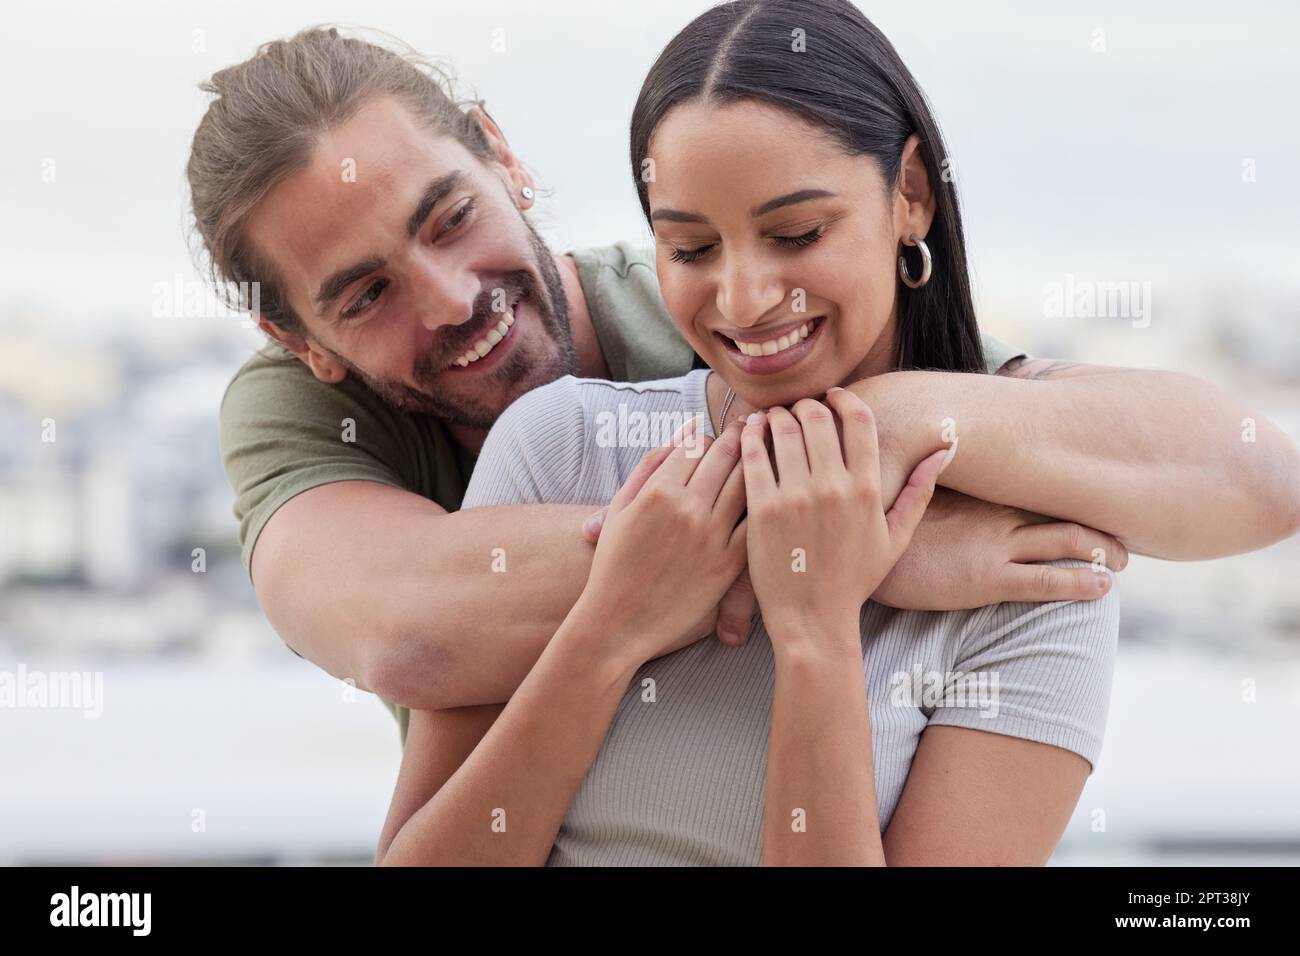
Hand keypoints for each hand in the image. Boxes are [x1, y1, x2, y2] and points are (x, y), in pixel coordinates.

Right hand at [577, 417, 748, 665]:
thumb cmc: (614, 564)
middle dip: (742, 436)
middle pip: (726, 456)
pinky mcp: (728, 564)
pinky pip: (754, 522)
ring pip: (747, 483)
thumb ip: (649, 466)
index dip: (709, 435)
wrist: (619, 623)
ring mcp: (711, 537)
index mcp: (658, 491)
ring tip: (767, 451)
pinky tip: (770, 495)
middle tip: (754, 425)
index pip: (695, 444)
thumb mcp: (619, 507)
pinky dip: (765, 502)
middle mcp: (687, 509)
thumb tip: (684, 433)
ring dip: (759, 462)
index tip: (719, 434)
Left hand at [740, 389, 947, 647]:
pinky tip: (751, 433)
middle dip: (808, 405)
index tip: (833, 397)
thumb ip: (919, 490)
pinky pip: (754, 455)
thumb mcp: (896, 537)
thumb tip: (944, 449)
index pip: (859, 419)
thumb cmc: (854, 579)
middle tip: (800, 411)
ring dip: (779, 416)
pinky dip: (751, 435)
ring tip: (775, 420)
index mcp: (866, 489)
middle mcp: (833, 487)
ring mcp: (796, 497)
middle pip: (818, 417)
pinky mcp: (763, 509)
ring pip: (784, 429)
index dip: (845, 399)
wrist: (813, 618)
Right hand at [873, 489, 1125, 608]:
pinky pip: (1046, 580)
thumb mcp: (908, 491)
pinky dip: (1081, 583)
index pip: (1035, 480)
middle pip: (1062, 507)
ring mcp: (993, 545)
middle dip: (1098, 521)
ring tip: (1123, 560)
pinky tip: (1104, 587)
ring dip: (1102, 550)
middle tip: (1121, 534)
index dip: (1067, 486)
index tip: (1092, 486)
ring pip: (1066, 540)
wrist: (854, 551)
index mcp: (978, 490)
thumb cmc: (877, 525)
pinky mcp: (987, 578)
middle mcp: (993, 512)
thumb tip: (941, 450)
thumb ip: (932, 476)